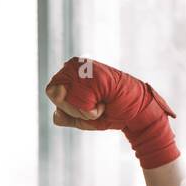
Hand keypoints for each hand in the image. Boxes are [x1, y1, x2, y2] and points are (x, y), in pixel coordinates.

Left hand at [44, 56, 178, 168]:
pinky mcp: (93, 71)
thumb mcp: (80, 119)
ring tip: (100, 103)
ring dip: (82, 110)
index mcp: (67, 75)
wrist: (134, 112)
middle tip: (95, 104)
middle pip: (54, 94)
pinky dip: (89, 110)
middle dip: (73, 109)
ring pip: (65, 98)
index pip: (51, 91)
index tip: (86, 106)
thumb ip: (63, 116)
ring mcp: (83, 66)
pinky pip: (78, 100)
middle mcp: (73, 66)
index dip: (66, 105)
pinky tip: (103, 102)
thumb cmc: (108, 113)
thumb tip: (56, 99)